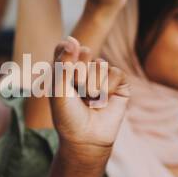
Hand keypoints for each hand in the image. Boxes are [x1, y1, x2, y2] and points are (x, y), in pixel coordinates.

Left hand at [41, 37, 129, 165]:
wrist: (86, 138)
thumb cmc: (67, 116)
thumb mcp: (58, 91)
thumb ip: (62, 64)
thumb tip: (72, 38)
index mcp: (65, 68)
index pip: (65, 47)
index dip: (66, 55)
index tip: (65, 70)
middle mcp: (84, 68)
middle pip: (84, 52)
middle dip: (78, 74)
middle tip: (77, 91)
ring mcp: (102, 74)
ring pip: (100, 64)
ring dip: (93, 85)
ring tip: (89, 100)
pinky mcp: (119, 83)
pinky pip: (116, 73)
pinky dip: (108, 88)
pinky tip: (103, 100)